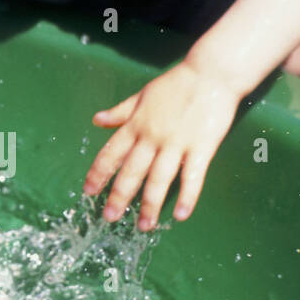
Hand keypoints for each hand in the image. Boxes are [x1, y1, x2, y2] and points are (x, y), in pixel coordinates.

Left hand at [82, 60, 241, 229]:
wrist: (212, 73)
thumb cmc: (176, 84)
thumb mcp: (142, 95)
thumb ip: (120, 112)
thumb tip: (96, 120)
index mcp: (136, 124)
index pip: (111, 153)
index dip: (98, 174)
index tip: (88, 192)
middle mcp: (152, 136)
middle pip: (132, 171)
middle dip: (119, 196)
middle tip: (109, 218)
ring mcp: (177, 143)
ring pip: (159, 179)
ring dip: (150, 205)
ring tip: (144, 226)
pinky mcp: (202, 148)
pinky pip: (192, 177)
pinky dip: (187, 196)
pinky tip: (181, 215)